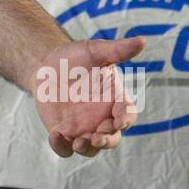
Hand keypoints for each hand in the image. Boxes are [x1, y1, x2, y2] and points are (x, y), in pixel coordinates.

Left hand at [33, 37, 144, 157]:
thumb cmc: (75, 57)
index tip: (120, 121)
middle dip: (107, 141)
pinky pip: (64, 148)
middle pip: (112, 138)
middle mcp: (102, 118)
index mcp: (114, 100)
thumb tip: (143, 40)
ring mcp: (83, 128)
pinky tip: (55, 136)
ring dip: (87, 148)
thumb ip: (117, 50)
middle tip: (98, 138)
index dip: (126, 120)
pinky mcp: (63, 133)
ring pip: (90, 148)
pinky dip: (61, 147)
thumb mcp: (95, 51)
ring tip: (79, 142)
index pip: (127, 115)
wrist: (46, 65)